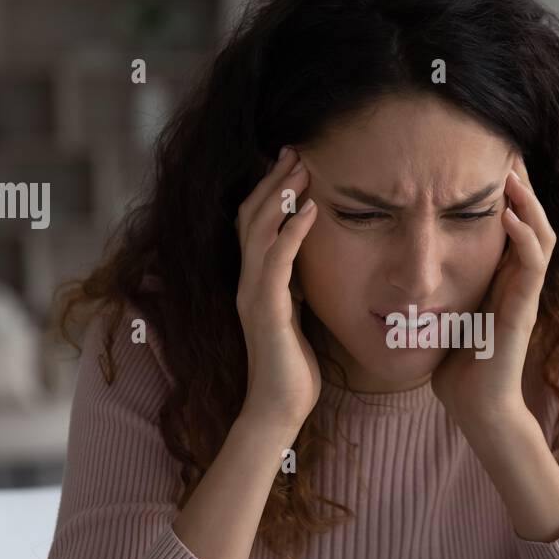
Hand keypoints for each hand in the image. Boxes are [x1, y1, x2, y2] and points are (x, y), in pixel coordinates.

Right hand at [234, 146, 320, 431]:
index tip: (292, 164)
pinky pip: (277, 262)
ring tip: (302, 168)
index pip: (255, 225)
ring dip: (281, 196)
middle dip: (272, 181)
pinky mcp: (266, 310)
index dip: (269, 192)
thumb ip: (297, 289)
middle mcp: (247, 282)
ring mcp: (252, 294)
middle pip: (251, 216)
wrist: (279, 409)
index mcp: (255, 282)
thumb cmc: (292, 368)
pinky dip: (294, 232)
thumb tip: (310, 267)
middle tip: (295, 150)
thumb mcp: (297, 317)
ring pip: (258, 231)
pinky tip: (311, 210)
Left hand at [431, 155, 555, 429]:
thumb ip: (435, 288)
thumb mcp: (443, 313)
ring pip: (540, 235)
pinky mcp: (523, 310)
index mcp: (501, 279)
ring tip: (511, 173)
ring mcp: (525, 295)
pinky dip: (523, 237)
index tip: (485, 162)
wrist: (476, 408)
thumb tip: (398, 265)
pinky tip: (507, 215)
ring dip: (528, 203)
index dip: (505, 194)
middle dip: (522, 187)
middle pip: (532, 221)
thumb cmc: (458, 367)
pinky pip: (531, 265)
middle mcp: (518, 282)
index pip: (512, 225)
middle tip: (505, 152)